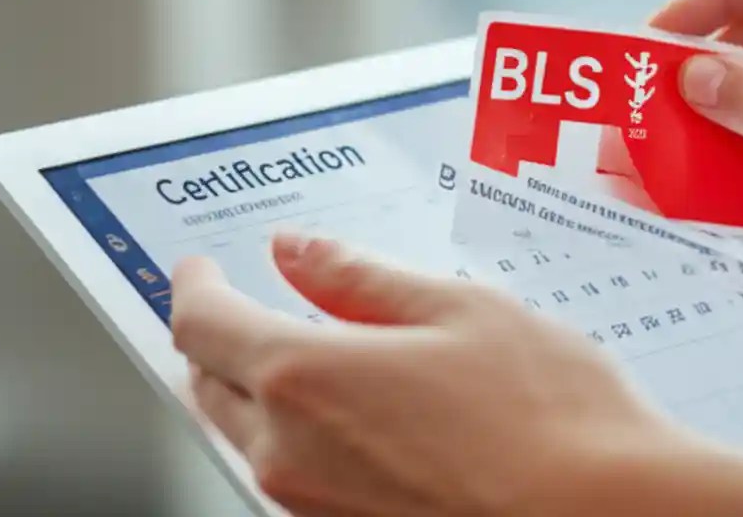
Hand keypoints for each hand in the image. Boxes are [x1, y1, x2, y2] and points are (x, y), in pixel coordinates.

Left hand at [171, 234, 742, 516]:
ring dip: (260, 391)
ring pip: (251, 438)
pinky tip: (365, 415)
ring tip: (318, 354)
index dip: (193, 285)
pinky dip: (303, 436)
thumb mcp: (458, 309)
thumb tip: (299, 251)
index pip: (203, 324)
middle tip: (245, 305)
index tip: (198, 268)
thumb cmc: (550, 414)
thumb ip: (361, 278)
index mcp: (304, 378)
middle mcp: (290, 454)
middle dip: (216, 339)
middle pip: (209, 386)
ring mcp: (317, 508)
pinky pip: (297, 477)